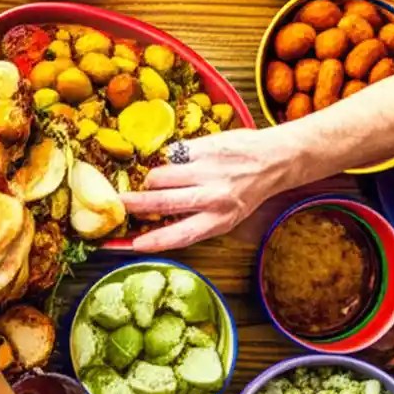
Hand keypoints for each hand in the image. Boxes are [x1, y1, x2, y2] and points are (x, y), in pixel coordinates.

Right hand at [120, 129, 298, 251]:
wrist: (275, 159)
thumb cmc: (247, 191)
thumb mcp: (228, 215)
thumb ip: (197, 219)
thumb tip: (158, 223)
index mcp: (220, 219)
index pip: (182, 235)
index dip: (156, 241)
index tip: (134, 244)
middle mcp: (213, 197)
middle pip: (163, 202)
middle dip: (136, 204)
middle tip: (118, 203)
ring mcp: (208, 170)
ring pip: (161, 175)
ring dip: (152, 179)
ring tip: (154, 181)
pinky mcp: (205, 148)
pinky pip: (173, 155)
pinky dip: (170, 159)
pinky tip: (179, 162)